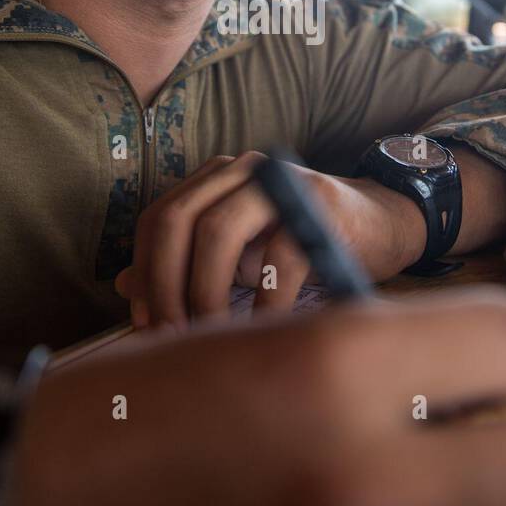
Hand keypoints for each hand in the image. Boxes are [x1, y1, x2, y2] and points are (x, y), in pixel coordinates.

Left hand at [115, 151, 427, 327]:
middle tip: (172, 335)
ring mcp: (281, 183)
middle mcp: (243, 169)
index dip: (145, 271)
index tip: (146, 324)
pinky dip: (264, 304)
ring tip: (213, 336)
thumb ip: (185, 263)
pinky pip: (277, 260)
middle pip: (179, 220)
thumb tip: (124, 287)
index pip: (159, 217)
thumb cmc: (300, 243)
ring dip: (207, 292)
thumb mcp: (238, 253)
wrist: (381, 225)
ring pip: (218, 232)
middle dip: (166, 284)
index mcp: (216, 177)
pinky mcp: (319, 208)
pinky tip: (264, 333)